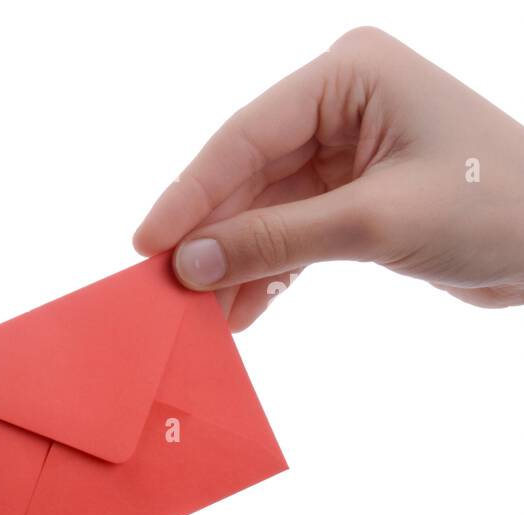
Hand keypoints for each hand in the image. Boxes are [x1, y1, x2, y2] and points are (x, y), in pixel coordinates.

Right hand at [134, 27, 523, 330]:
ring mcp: (343, 149)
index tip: (148, 244)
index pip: (247, 136)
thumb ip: (276, 239)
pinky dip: (266, 271)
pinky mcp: (350, 194)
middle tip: (166, 290)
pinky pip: (289, 231)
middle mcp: (340, 104)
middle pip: (248, 175)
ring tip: (200, 315)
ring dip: (234, 263)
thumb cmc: (497, 205)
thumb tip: (190, 264)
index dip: (192, 194)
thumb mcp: (376, 222)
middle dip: (212, 237)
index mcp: (349, 76)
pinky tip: (241, 311)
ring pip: (262, 210)